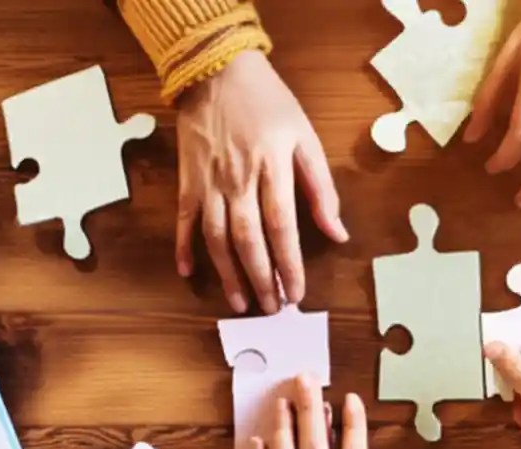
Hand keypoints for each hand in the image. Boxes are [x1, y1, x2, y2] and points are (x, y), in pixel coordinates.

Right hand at [175, 52, 348, 313]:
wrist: (216, 68)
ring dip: (227, 273)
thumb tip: (337, 233)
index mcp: (272, 169)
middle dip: (261, 278)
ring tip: (239, 302)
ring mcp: (209, 181)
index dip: (289, 264)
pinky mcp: (187, 178)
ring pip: (216, 237)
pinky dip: (183, 246)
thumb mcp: (305, 137)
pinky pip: (184, 219)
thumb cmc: (267, 102)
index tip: (296, 293)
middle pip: (249, 240)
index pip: (282, 228)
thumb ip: (321, 188)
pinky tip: (186, 272)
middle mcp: (238, 180)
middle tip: (271, 308)